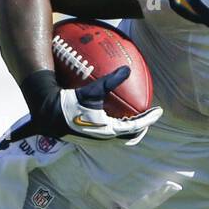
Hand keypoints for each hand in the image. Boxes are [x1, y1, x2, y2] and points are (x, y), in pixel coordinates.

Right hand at [17, 67, 161, 145]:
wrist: (49, 114)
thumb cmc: (71, 102)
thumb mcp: (92, 90)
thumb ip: (111, 80)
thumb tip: (127, 69)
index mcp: (108, 130)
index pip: (136, 126)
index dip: (149, 119)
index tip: (159, 111)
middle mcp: (105, 138)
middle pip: (130, 136)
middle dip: (141, 128)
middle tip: (148, 116)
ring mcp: (97, 139)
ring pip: (120, 136)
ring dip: (129, 128)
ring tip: (134, 116)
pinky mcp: (90, 136)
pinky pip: (110, 132)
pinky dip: (118, 126)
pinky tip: (114, 113)